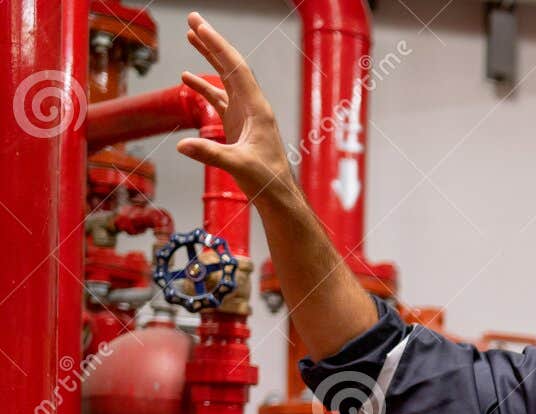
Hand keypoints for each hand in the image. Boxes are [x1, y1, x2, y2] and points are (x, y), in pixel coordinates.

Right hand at [174, 13, 295, 201]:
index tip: (200, 26)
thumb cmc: (266, 181)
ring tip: (192, 37)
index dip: (218, 46)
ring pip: (224, 79)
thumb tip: (182, 145)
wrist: (277, 195)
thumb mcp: (238, 166)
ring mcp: (245, 114)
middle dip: (212, 42)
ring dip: (209, 58)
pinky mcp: (237, 125)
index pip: (236, 69)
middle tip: (193, 20)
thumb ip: (211, 154)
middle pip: (230, 66)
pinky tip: (187, 78)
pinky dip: (203, 87)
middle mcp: (253, 107)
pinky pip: (219, 99)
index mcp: (257, 109)